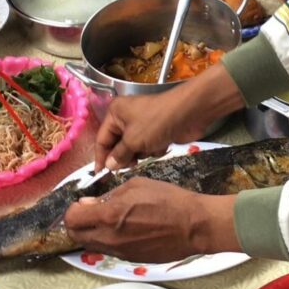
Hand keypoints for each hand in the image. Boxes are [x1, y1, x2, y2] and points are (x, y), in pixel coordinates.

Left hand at [64, 177, 238, 261]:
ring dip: (91, 232)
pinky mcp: (130, 260)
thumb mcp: (136, 185)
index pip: (72, 219)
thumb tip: (89, 204)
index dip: (73, 210)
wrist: (194, 226)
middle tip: (89, 211)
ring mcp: (119, 252)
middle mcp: (109, 238)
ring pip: (90, 245)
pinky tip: (123, 229)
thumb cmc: (167, 199)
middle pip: (76, 236)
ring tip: (107, 219)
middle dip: (77, 223)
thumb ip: (109, 196)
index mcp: (109, 216)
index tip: (83, 203)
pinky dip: (107, 240)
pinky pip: (108, 250)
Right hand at [95, 87, 210, 171]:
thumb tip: (109, 166)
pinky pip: (147, 146)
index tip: (100, 175)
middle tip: (131, 164)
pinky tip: (162, 145)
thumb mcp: (133, 141)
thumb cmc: (155, 123)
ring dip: (141, 152)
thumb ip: (119, 155)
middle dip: (125, 155)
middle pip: (117, 144)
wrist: (188, 113)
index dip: (101, 157)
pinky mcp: (155, 131)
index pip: (102, 138)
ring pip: (133, 148)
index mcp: (115, 113)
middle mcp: (126, 117)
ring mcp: (142, 124)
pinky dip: (153, 149)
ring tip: (150, 149)